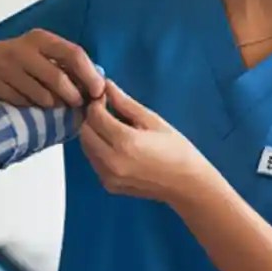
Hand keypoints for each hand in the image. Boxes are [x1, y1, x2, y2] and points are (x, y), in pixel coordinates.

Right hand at [0, 29, 104, 107]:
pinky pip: (23, 102)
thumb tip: (94, 83)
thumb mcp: (39, 52)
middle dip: (73, 94)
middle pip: (58, 77)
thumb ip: (63, 63)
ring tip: (57, 105)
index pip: (74, 54)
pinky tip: (33, 104)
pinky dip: (32, 106)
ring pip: (42, 95)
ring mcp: (8, 68)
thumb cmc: (16, 60)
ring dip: (53, 104)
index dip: (90, 75)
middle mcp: (24, 50)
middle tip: (78, 103)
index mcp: (41, 39)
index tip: (98, 90)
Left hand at [80, 81, 218, 204]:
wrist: (186, 184)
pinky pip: (94, 161)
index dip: (96, 103)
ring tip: (112, 127)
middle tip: (106, 110)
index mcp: (125, 142)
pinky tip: (116, 145)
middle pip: (85, 132)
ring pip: (86, 147)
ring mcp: (108, 176)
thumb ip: (125, 103)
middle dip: (92, 118)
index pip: (94, 116)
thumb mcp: (153, 120)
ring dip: (93, 134)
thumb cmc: (176, 149)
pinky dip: (98, 149)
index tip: (104, 97)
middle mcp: (111, 161)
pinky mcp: (108, 185)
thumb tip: (106, 85)